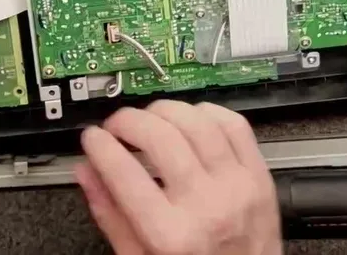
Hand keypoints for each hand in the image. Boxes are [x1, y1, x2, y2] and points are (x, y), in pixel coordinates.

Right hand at [75, 101, 281, 254]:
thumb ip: (111, 216)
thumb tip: (87, 172)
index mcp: (171, 236)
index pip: (125, 173)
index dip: (100, 146)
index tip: (92, 138)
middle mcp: (206, 207)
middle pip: (160, 138)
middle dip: (128, 121)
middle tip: (116, 125)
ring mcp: (237, 187)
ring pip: (197, 123)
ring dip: (165, 110)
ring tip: (149, 118)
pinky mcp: (259, 176)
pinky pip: (234, 125)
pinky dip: (207, 113)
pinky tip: (190, 119)